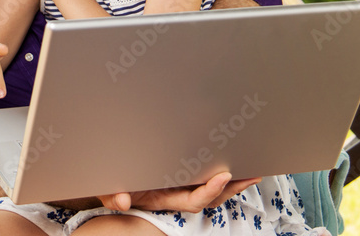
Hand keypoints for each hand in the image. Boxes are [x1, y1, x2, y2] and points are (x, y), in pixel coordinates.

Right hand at [98, 172, 261, 212]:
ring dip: (232, 181)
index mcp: (161, 198)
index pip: (191, 200)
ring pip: (211, 188)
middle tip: (252, 174)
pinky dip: (220, 171)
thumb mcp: (106, 188)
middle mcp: (173, 193)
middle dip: (232, 187)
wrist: (107, 179)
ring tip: (253, 168)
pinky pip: (204, 176)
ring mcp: (178, 185)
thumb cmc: (109, 183)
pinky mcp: (179, 173)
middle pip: (209, 196)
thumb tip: (121, 200)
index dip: (209, 191)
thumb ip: (111, 196)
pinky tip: (234, 158)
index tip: (223, 176)